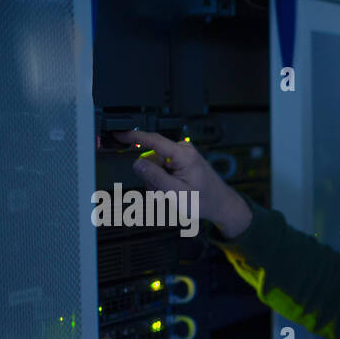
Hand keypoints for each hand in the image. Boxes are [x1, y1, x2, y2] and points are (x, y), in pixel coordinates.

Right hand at [112, 130, 252, 236]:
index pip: (153, 140)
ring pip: (155, 165)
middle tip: (162, 193)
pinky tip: (172, 189)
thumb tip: (137, 163)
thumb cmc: (205, 200)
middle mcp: (183, 150)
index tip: (117, 134)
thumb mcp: (177, 193)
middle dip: (151, 176)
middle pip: (151, 157)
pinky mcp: (181, 161)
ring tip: (170, 193)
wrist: (221, 204)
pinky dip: (162, 180)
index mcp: (183, 155)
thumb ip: (156, 178)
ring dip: (157, 181)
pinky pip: (162, 168)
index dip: (133, 136)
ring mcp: (182, 155)